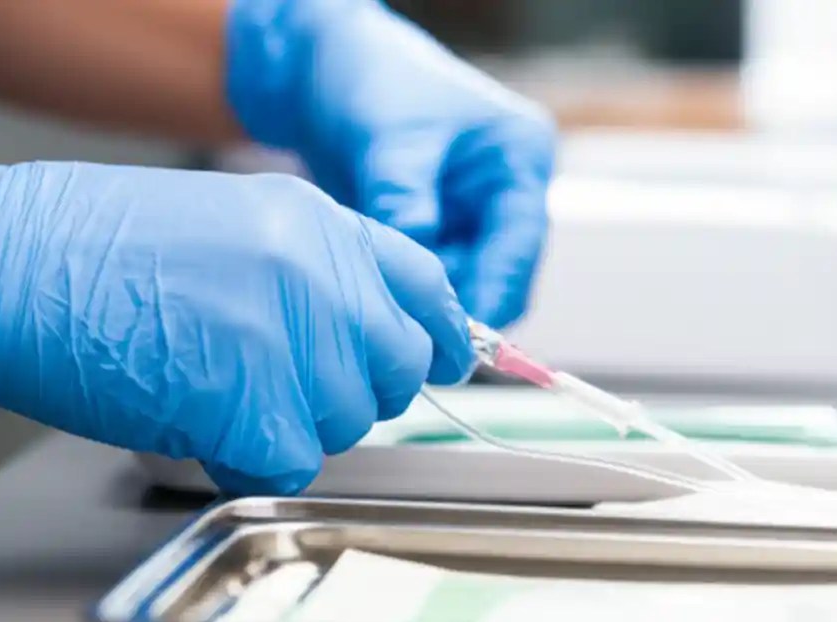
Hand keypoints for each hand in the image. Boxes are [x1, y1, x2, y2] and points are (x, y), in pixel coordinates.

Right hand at [0, 148, 473, 494]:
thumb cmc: (85, 249)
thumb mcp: (228, 224)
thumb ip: (308, 271)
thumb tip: (357, 330)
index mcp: (316, 221)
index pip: (425, 284)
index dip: (434, 333)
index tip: (437, 362)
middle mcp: (319, 273)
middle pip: (395, 366)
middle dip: (352, 393)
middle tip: (284, 392)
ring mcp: (291, 336)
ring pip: (345, 422)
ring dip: (289, 429)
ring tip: (214, 395)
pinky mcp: (252, 403)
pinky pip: (290, 464)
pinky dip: (247, 464)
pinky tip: (198, 428)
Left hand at [227, 0, 555, 328]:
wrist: (315, 66)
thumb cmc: (366, 79)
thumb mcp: (389, 142)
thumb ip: (407, 206)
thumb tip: (420, 278)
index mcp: (521, 157)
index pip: (519, 247)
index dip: (489, 297)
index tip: (452, 338)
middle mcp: (507, 191)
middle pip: (499, 275)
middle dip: (458, 307)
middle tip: (412, 339)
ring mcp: (472, 212)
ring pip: (463, 284)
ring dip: (427, 301)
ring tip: (382, 308)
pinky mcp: (437, 228)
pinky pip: (431, 277)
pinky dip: (406, 289)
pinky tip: (372, 293)